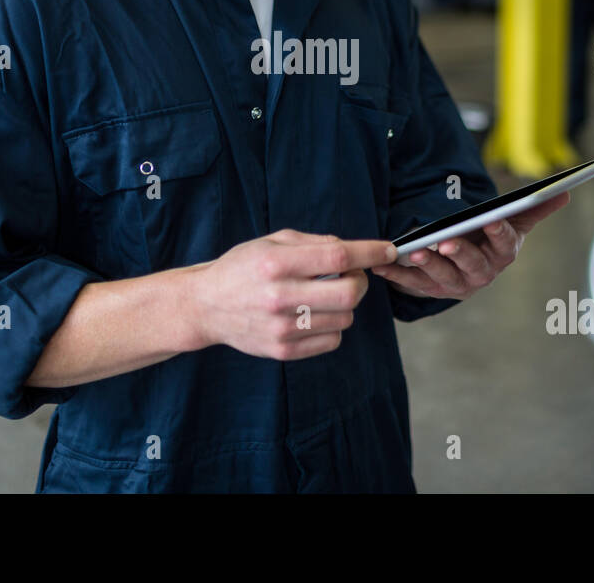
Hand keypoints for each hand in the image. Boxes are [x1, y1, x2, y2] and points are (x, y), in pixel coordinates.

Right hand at [190, 229, 395, 359]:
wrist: (206, 306)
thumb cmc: (241, 268)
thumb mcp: (271, 242)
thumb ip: (313, 243)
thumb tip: (351, 250)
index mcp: (276, 263)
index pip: (337, 256)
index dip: (369, 252)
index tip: (388, 249)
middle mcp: (279, 297)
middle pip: (348, 294)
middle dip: (360, 281)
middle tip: (351, 274)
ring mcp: (281, 328)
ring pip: (344, 319)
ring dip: (345, 304)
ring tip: (325, 295)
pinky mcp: (283, 351)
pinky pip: (331, 340)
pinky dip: (333, 325)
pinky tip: (315, 314)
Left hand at [371, 192, 570, 299]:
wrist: (468, 264)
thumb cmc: (490, 237)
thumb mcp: (513, 222)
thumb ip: (534, 208)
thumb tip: (563, 191)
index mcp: (502, 254)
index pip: (504, 243)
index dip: (498, 232)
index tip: (491, 219)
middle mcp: (481, 273)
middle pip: (471, 266)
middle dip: (459, 254)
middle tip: (446, 242)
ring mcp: (455, 285)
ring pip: (441, 278)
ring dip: (427, 266)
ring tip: (413, 252)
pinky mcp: (431, 290)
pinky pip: (412, 285)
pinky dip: (397, 277)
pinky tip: (383, 266)